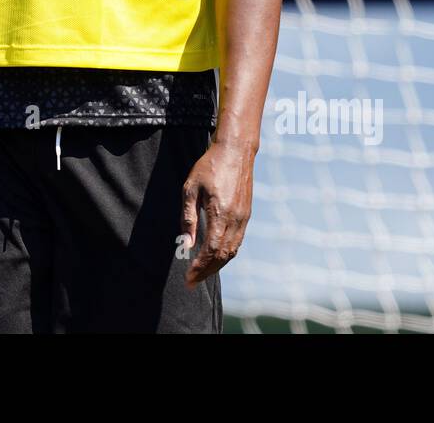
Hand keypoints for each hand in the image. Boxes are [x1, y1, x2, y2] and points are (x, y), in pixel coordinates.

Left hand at [181, 139, 255, 286]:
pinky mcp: (246, 215)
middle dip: (207, 272)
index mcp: (220, 213)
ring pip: (232, 251)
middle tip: (192, 281)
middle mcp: (235, 219)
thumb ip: (188, 217)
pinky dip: (226, 254)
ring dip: (217, 265)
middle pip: (223, 256)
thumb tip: (186, 243)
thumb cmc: (209, 167)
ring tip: (202, 273)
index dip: (199, 267)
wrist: (235, 151)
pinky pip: (237, 241)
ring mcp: (243, 218)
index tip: (188, 277)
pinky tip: (215, 256)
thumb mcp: (190, 188)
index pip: (210, 250)